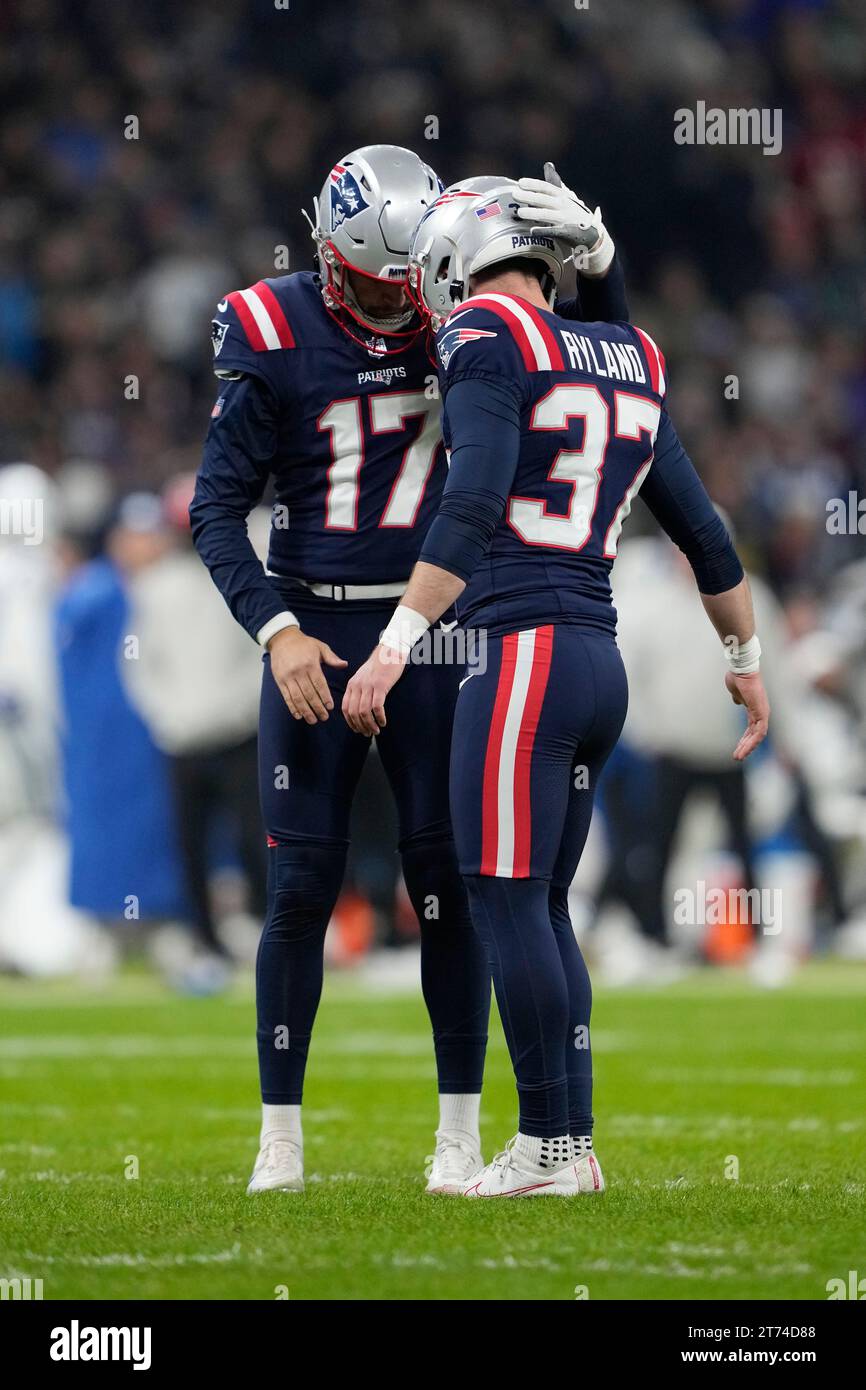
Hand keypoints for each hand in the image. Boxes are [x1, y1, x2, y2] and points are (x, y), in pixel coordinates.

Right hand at [268, 626, 346, 723]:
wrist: (282, 639)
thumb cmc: (304, 644)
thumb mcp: (320, 647)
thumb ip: (332, 658)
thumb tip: (345, 665)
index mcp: (311, 664)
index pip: (319, 684)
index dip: (325, 697)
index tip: (330, 707)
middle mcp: (299, 672)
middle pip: (309, 694)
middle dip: (317, 708)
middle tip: (324, 717)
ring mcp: (288, 677)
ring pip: (297, 698)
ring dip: (305, 711)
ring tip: (313, 720)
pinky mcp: (280, 681)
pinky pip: (286, 697)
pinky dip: (292, 707)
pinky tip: (298, 715)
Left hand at [342, 643, 406, 735]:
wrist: (390, 651)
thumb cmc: (379, 665)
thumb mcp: (364, 676)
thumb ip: (360, 690)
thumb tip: (360, 708)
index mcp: (352, 684)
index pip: (346, 708)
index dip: (350, 722)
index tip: (357, 729)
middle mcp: (357, 686)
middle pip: (354, 712)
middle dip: (360, 727)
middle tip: (368, 734)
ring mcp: (368, 685)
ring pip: (364, 712)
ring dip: (370, 725)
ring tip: (376, 730)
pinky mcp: (380, 685)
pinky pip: (377, 707)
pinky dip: (379, 717)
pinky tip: (383, 722)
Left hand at [513, 162, 614, 276]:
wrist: (592, 232)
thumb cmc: (573, 212)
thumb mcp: (565, 195)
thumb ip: (554, 181)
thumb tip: (547, 164)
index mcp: (561, 195)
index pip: (546, 187)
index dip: (533, 184)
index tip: (520, 183)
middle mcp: (563, 205)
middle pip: (544, 199)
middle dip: (529, 196)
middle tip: (515, 194)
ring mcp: (565, 219)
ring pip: (547, 214)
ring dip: (533, 213)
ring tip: (520, 213)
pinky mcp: (566, 233)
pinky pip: (553, 232)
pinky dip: (544, 231)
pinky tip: (533, 231)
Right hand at [725, 671, 769, 760]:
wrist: (741, 670)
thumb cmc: (738, 678)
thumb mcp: (736, 692)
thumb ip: (737, 698)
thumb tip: (736, 701)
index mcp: (755, 708)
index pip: (752, 729)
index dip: (745, 739)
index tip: (737, 748)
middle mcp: (761, 712)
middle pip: (755, 735)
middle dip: (745, 747)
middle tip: (737, 757)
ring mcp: (763, 713)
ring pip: (757, 736)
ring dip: (747, 747)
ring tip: (738, 757)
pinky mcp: (762, 713)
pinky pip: (759, 732)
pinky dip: (751, 742)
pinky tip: (743, 749)